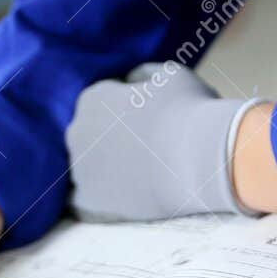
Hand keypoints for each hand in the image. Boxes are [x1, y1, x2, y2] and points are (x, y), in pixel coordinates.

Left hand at [65, 62, 264, 223]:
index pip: (103, 101)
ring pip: (88, 168)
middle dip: (112, 139)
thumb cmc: (188, 111)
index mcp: (92, 98)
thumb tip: (132, 81)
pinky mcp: (92, 202)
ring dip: (106, 169)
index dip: (127, 109)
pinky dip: (101, 198)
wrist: (199, 159)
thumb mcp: (169, 75)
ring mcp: (81, 169)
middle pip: (92, 135)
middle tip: (146, 148)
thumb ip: (143, 75)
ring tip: (141, 174)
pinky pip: (85, 201)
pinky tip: (125, 195)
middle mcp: (77, 131)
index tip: (149, 120)